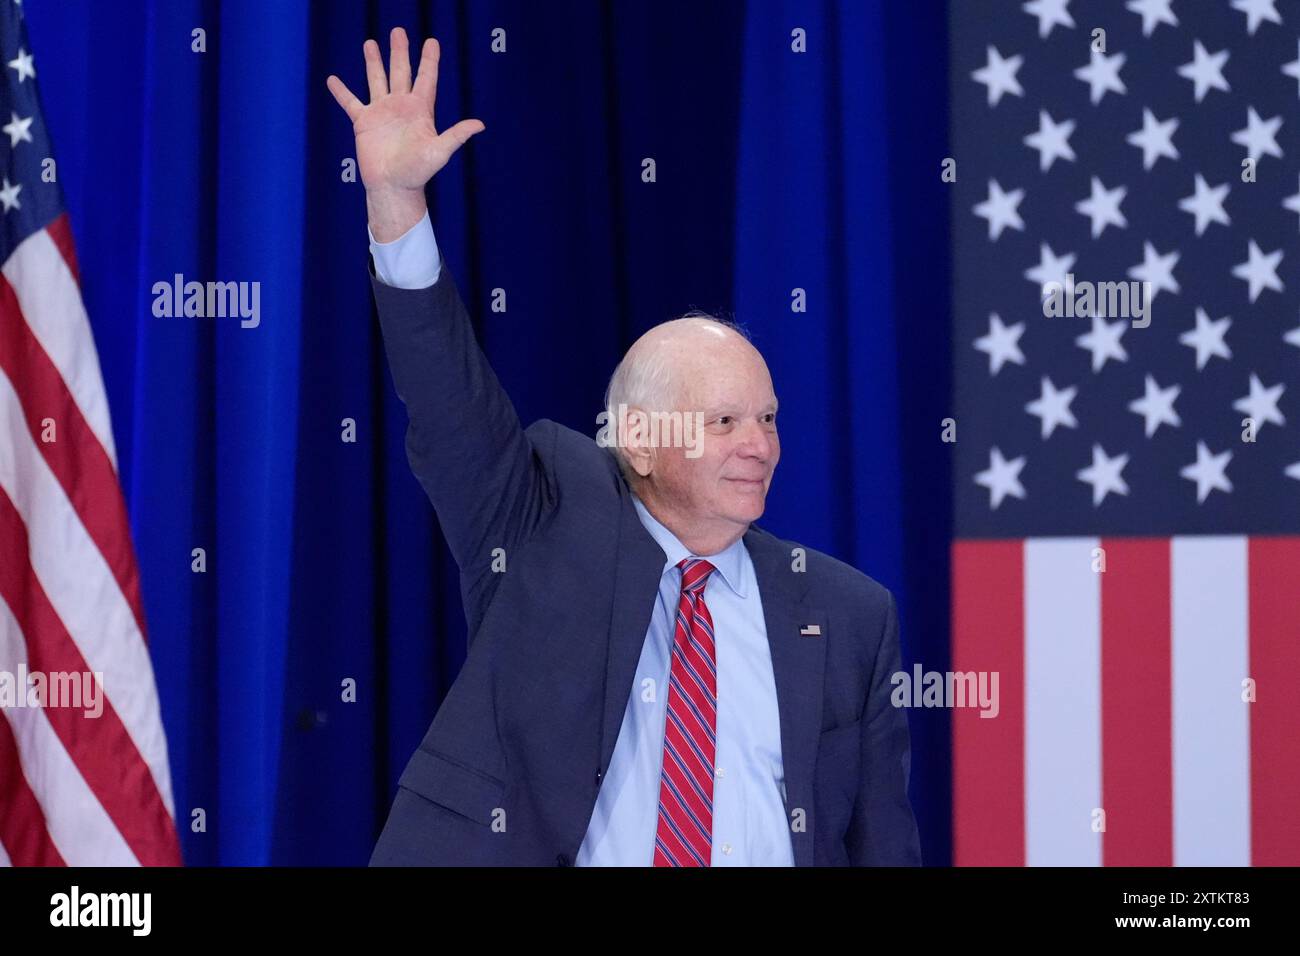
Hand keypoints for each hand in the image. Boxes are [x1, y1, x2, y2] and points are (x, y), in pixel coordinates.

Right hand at [327, 29, 484, 240]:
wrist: (393, 187)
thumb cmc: (418, 172)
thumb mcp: (439, 151)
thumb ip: (457, 135)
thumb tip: (480, 124)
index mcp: (420, 110)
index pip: (426, 78)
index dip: (429, 60)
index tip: (432, 41)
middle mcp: (401, 107)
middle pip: (401, 72)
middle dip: (400, 51)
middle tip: (398, 31)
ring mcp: (381, 113)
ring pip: (377, 80)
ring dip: (373, 62)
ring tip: (370, 43)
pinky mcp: (363, 124)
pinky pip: (350, 102)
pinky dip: (341, 91)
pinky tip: (332, 79)